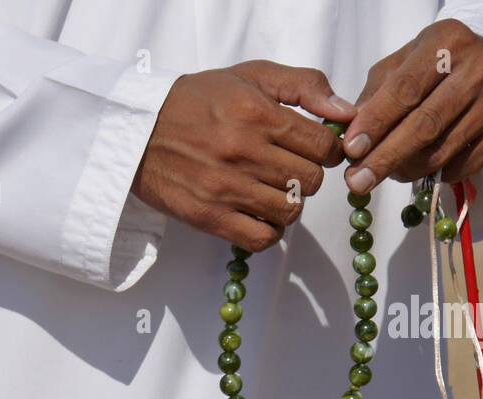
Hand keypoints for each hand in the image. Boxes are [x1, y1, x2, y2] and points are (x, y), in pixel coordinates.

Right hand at [130, 61, 355, 251]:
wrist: (137, 130)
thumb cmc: (195, 101)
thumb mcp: (250, 75)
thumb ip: (304, 85)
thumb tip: (345, 113)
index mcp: (257, 114)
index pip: (323, 146)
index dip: (327, 150)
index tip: (314, 150)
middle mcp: (243, 152)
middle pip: (310, 181)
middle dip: (307, 176)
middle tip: (290, 169)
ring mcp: (225, 188)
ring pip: (290, 212)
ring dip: (289, 204)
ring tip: (272, 191)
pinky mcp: (208, 217)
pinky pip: (261, 238)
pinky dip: (268, 230)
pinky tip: (259, 215)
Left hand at [343, 18, 482, 193]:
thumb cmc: (432, 66)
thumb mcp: (401, 64)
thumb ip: (374, 95)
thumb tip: (350, 136)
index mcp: (447, 44)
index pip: (406, 89)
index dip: (376, 123)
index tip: (351, 150)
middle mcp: (478, 71)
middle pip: (424, 126)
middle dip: (385, 158)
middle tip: (356, 182)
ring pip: (439, 153)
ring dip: (403, 170)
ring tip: (383, 171)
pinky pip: (457, 168)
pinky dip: (430, 174)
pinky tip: (417, 165)